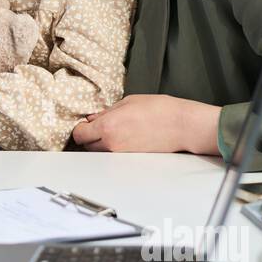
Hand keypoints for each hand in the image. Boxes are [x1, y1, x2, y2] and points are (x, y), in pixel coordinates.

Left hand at [71, 95, 221, 154]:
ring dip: (98, 142)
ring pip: (98, 151)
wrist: (182, 125)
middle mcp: (111, 143)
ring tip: (111, 129)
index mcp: (108, 126)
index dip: (79, 128)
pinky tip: (122, 136)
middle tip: (95, 125)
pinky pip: (112, 154)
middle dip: (87, 136)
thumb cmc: (160, 110)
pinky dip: (111, 147)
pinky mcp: (130, 159)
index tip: (84, 122)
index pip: (79, 134)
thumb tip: (93, 117)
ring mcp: (120, 154)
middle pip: (85, 145)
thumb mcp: (128, 102)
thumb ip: (107, 111)